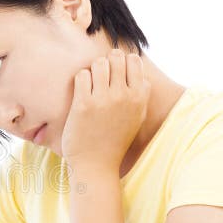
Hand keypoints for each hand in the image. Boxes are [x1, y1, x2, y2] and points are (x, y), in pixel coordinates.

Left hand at [61, 49, 150, 169]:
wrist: (96, 164)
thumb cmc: (116, 139)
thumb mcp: (137, 117)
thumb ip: (141, 93)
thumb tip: (139, 69)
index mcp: (139, 97)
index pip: (134, 59)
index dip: (122, 62)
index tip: (115, 74)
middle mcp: (124, 96)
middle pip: (115, 57)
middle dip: (107, 63)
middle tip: (101, 77)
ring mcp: (104, 99)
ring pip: (98, 63)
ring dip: (93, 70)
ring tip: (91, 84)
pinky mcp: (84, 104)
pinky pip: (82, 75)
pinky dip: (81, 79)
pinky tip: (81, 92)